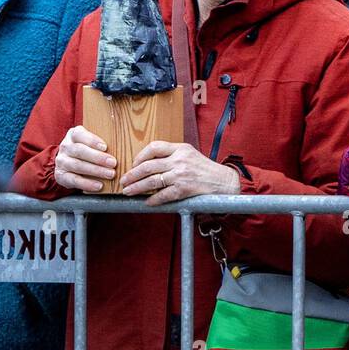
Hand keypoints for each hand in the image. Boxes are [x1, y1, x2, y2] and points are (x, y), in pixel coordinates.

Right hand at [54, 125, 116, 192]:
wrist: (68, 164)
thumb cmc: (87, 150)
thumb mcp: (91, 141)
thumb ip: (102, 139)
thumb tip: (122, 135)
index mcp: (73, 135)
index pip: (80, 135)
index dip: (92, 140)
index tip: (105, 147)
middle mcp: (65, 147)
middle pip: (80, 151)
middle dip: (98, 158)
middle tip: (113, 163)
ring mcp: (62, 162)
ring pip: (77, 165)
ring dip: (95, 171)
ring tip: (110, 174)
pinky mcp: (61, 176)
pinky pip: (74, 180)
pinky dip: (87, 184)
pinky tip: (99, 185)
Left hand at [118, 141, 241, 204]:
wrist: (225, 182)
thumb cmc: (206, 170)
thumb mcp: (190, 155)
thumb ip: (172, 156)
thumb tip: (149, 165)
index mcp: (180, 148)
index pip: (154, 147)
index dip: (140, 156)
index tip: (133, 164)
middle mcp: (180, 160)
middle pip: (148, 166)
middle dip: (132, 174)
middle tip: (123, 180)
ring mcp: (181, 174)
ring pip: (152, 181)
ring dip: (136, 188)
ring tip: (128, 192)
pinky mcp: (184, 189)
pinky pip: (163, 195)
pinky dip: (152, 200)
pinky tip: (147, 202)